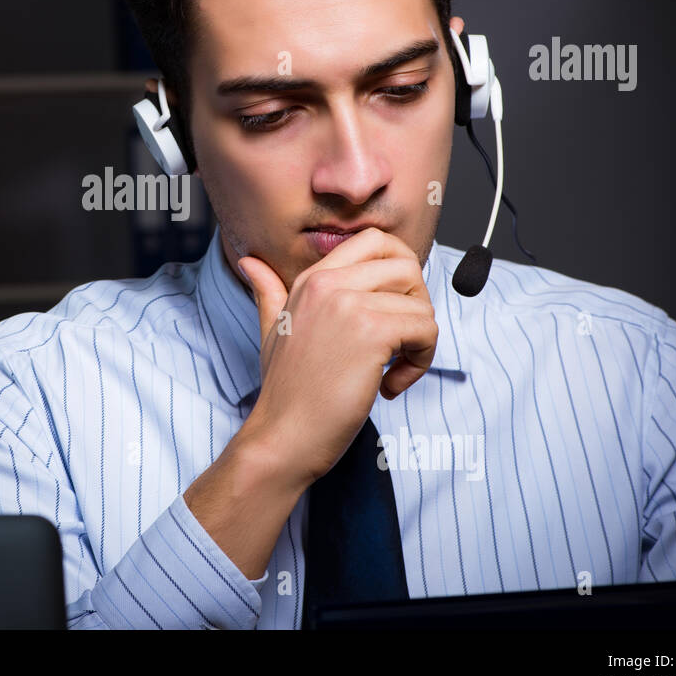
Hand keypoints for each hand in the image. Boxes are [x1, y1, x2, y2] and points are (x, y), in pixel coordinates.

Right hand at [235, 228, 437, 489]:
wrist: (283, 435)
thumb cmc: (284, 392)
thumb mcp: (272, 331)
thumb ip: (268, 292)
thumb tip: (250, 262)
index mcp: (312, 279)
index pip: (374, 240)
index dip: (400, 271)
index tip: (394, 308)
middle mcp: (330, 283)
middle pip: (406, 264)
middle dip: (417, 303)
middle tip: (401, 339)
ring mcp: (350, 305)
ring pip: (421, 302)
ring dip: (421, 339)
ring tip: (394, 369)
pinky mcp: (371, 333)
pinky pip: (425, 329)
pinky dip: (421, 361)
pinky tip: (390, 385)